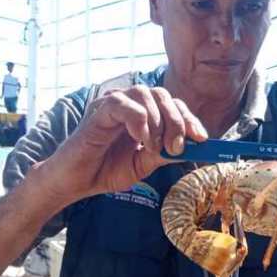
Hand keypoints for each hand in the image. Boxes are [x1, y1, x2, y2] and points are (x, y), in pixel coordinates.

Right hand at [32, 85, 207, 206]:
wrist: (75, 182)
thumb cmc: (105, 170)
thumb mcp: (144, 164)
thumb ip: (165, 153)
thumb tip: (193, 147)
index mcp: (142, 114)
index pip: (171, 104)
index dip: (189, 118)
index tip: (201, 138)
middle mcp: (129, 104)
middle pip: (162, 94)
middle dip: (177, 120)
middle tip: (177, 147)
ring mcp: (112, 105)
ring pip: (145, 94)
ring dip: (157, 121)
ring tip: (153, 147)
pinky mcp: (98, 111)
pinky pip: (122, 103)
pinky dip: (138, 120)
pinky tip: (138, 140)